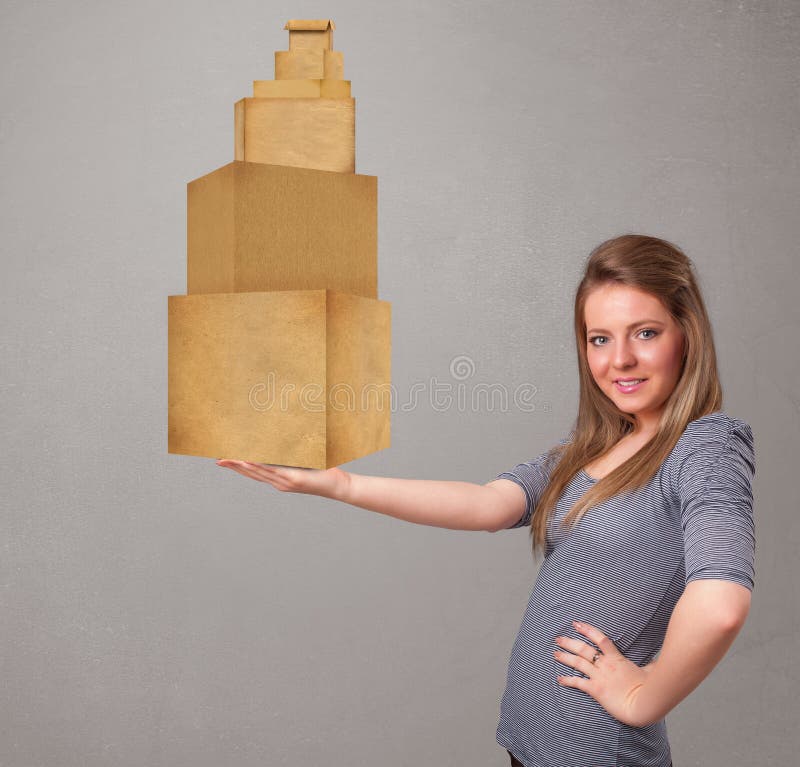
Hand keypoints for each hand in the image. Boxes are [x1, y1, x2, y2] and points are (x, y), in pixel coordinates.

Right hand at [216, 459, 350, 499]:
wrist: (338, 485)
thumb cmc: (324, 471)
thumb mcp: (305, 460)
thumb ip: (293, 452)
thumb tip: (286, 436)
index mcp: (279, 478)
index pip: (254, 472)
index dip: (238, 467)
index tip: (223, 460)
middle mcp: (279, 482)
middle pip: (251, 473)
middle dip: (233, 466)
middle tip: (217, 460)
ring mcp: (285, 482)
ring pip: (258, 472)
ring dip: (241, 466)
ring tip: (227, 459)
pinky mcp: (293, 479)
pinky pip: (272, 470)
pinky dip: (259, 466)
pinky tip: (247, 460)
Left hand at [553, 620, 650, 726]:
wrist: (643, 705)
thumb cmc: (649, 689)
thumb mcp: (650, 671)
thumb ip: (651, 664)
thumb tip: (658, 661)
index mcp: (617, 658)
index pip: (599, 638)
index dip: (587, 629)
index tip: (576, 624)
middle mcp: (605, 664)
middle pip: (583, 649)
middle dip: (569, 642)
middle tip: (558, 638)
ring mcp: (600, 676)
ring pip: (578, 662)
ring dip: (565, 657)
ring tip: (555, 653)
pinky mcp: (596, 690)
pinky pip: (578, 683)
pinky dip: (567, 680)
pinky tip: (559, 679)